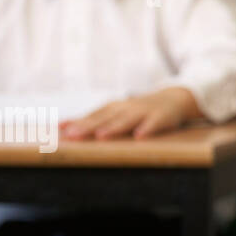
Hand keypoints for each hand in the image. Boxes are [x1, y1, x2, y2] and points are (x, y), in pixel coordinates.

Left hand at [60, 87, 202, 140]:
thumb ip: (93, 120)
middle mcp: (126, 108)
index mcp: (114, 108)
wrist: (175, 98)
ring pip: (127, 120)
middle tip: (73, 135)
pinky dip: (147, 128)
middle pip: (106, 118)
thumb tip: (61, 127)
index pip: (93, 115)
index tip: (60, 130)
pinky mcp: (162, 117)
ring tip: (101, 136)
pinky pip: (154, 123)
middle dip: (89, 126)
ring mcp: (144, 112)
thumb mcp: (117, 111)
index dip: (77, 122)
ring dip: (114, 127)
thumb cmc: (139, 110)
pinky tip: (139, 136)